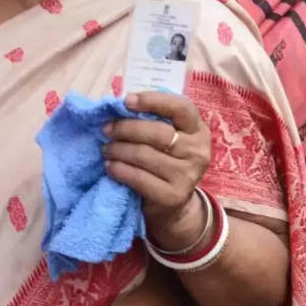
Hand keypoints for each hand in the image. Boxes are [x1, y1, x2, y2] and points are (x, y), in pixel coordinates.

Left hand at [104, 93, 211, 245]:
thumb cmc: (165, 161)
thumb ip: (153, 121)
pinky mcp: (172, 196)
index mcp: (198, 130)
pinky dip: (119, 170)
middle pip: (158, 132)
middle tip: (107, 130)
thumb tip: (121, 106)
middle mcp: (198, 151)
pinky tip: (110, 167)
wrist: (174, 204)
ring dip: (118, 150)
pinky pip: (138, 178)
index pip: (181, 108)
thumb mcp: (168, 138)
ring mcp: (188, 175)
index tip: (127, 101)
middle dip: (126, 128)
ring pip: (144, 155)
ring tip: (106, 149)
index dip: (154, 101)